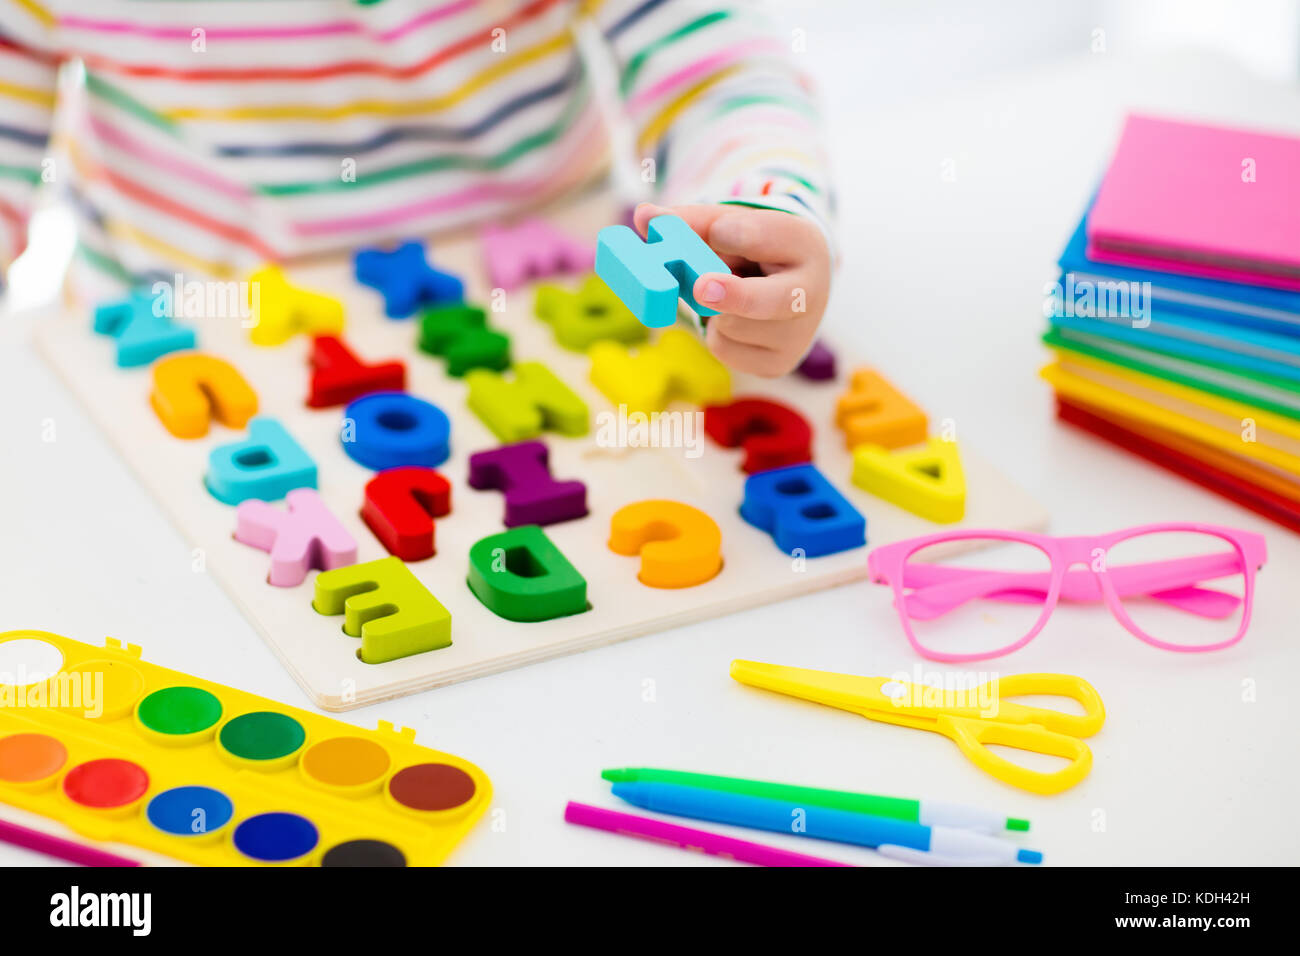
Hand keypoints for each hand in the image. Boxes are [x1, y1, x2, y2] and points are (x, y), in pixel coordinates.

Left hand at [633, 202, 830, 376]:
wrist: (793, 291)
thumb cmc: (755, 252)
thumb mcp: (731, 228)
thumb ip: (691, 222)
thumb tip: (645, 216)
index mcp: (803, 244)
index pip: (772, 236)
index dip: (742, 234)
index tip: (719, 230)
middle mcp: (811, 292)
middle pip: (770, 299)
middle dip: (735, 295)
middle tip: (701, 288)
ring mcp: (798, 335)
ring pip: (732, 326)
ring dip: (713, 311)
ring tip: (728, 294)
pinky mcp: (777, 365)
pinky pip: (725, 350)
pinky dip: (716, 334)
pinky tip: (733, 320)